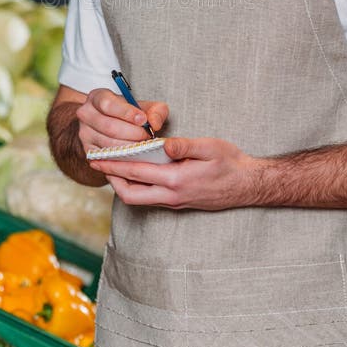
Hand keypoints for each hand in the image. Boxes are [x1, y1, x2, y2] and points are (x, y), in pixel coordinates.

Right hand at [76, 88, 168, 156]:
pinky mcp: (88, 151)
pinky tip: (135, 157)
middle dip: (133, 133)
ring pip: (108, 144)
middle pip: (109, 127)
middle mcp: (86, 114)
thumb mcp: (142, 105)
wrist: (108, 122)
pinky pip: (106, 158)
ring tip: (144, 146)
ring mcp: (84, 134)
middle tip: (148, 136)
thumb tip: (155, 123)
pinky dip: (123, 159)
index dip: (126, 113)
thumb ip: (154, 110)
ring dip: (130, 147)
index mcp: (97, 97)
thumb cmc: (128, 113)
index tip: (143, 119)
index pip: (107, 104)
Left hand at [89, 136, 255, 209]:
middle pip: (130, 195)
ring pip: (138, 199)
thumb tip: (163, 144)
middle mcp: (173, 195)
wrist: (248, 186)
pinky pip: (149, 198)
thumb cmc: (231, 163)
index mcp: (177, 180)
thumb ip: (186, 146)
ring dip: (122, 184)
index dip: (114, 164)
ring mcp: (175, 202)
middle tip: (98, 163)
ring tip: (111, 167)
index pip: (137, 172)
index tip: (98, 156)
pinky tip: (134, 174)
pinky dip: (136, 186)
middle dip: (111, 179)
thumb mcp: (212, 148)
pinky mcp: (179, 203)